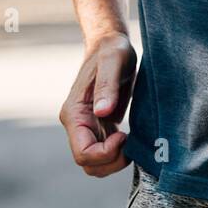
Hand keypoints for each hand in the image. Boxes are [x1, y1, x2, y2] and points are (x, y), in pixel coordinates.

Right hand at [59, 32, 136, 177]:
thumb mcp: (113, 61)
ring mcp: (88, 126)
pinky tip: (133, 139)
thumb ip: (107, 86)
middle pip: (88, 164)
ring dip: (115, 161)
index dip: (105, 153)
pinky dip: (119, 153)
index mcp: (74, 113)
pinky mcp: (101, 126)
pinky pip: (106, 152)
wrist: (111, 43)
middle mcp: (77, 124)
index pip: (83, 153)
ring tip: (133, 141)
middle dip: (111, 162)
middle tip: (131, 143)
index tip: (124, 136)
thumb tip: (103, 112)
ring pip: (96, 163)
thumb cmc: (111, 50)